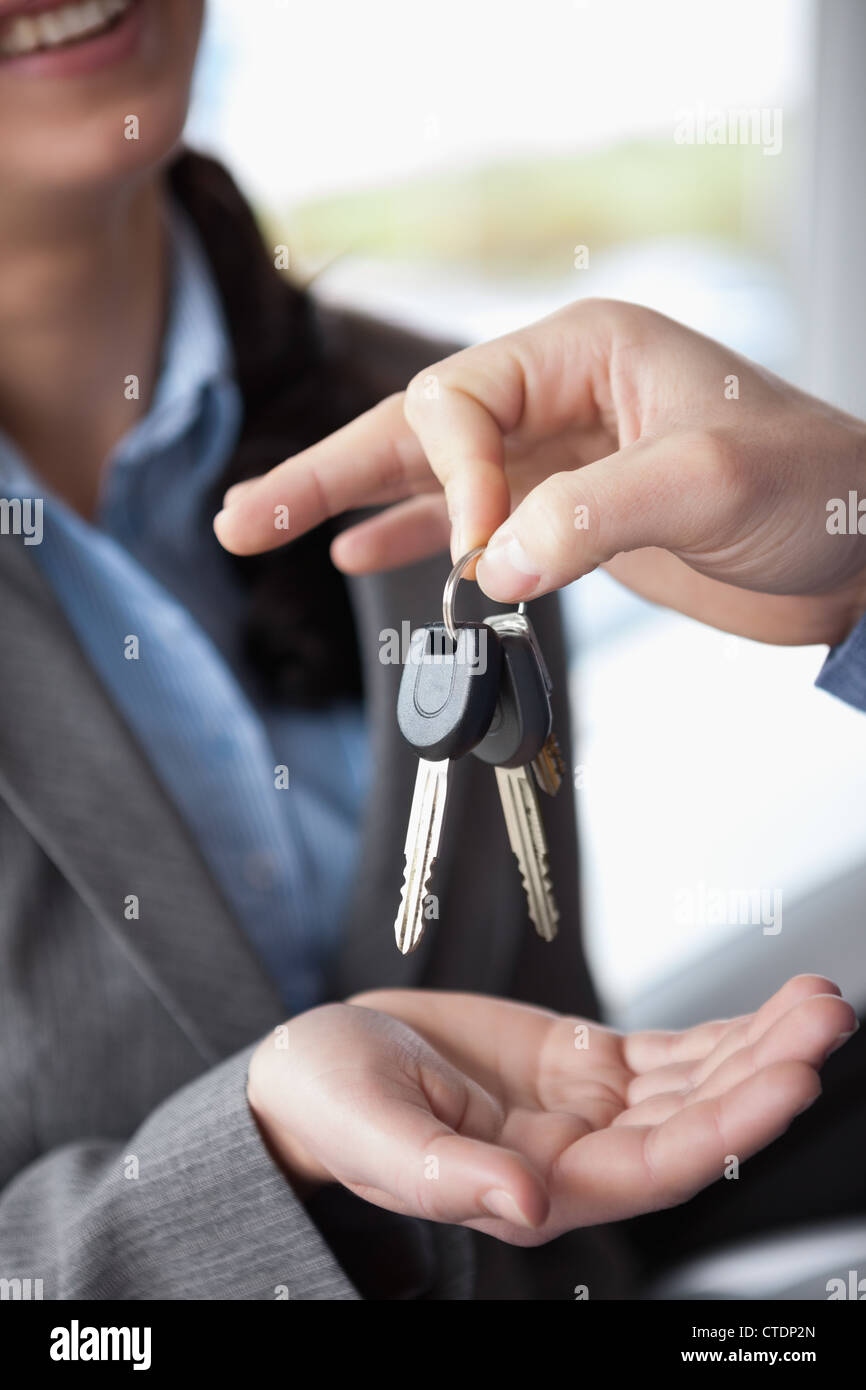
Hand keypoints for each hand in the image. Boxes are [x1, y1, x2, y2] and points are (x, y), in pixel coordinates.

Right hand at [214, 298, 865, 646]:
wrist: (863, 553)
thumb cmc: (815, 489)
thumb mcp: (706, 485)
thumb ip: (588, 518)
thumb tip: (489, 567)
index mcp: (584, 352)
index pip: (462, 404)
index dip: (449, 481)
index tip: (483, 557)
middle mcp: (561, 397)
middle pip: (417, 428)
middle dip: (329, 469)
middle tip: (242, 515)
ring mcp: (560, 461)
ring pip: (432, 479)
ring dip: (350, 505)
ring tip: (262, 528)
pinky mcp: (571, 521)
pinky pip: (471, 525)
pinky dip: (415, 540)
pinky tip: (359, 553)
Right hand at [246, 975, 855, 1244]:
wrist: (316, 1063)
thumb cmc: (330, 1105)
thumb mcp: (374, 1133)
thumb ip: (445, 1174)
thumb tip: (528, 1206)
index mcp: (532, 1189)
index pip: (654, 1165)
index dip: (726, 1125)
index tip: (788, 1078)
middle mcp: (575, 1157)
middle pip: (694, 1120)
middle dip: (764, 1072)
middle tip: (824, 1021)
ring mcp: (584, 1108)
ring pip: (692, 1081)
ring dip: (758, 1045)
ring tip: (817, 1004)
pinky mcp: (580, 1063)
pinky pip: (667, 1052)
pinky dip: (720, 1031)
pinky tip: (768, 1010)